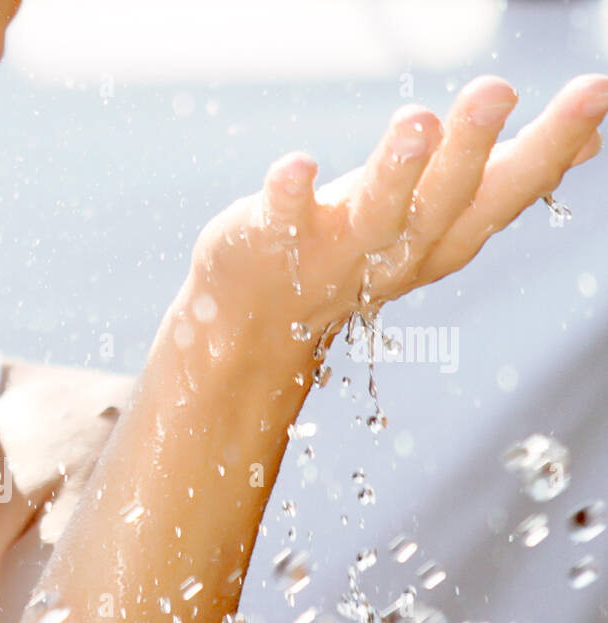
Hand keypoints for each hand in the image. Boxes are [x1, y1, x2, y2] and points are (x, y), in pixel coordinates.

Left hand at [188, 74, 607, 370]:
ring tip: (417, 121)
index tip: (594, 91)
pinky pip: (283, 222)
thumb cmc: (356, 253)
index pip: (508, 190)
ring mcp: (334, 253)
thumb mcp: (440, 220)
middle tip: (496, 90)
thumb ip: (503, 179)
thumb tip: (589, 138)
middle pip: (443, 201)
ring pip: (374, 215)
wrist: (259, 322)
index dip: (552, 146)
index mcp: (445, 236)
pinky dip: (289, 195)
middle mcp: (397, 250)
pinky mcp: (274, 245)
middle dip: (471, 147)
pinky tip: (296, 164)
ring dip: (395, 170)